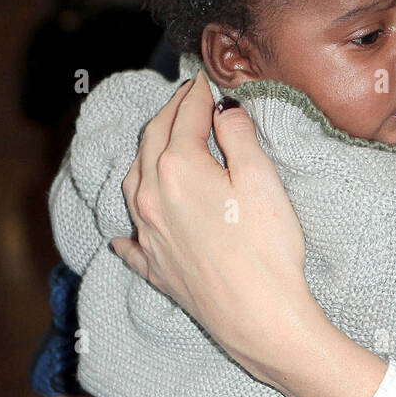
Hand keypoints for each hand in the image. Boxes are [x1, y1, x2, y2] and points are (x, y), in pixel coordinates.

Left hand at [112, 73, 315, 382]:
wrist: (259, 317)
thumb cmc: (267, 247)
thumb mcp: (262, 179)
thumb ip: (238, 136)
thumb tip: (223, 110)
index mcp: (178, 169)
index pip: (184, 116)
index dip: (196, 93)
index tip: (205, 80)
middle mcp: (151, 197)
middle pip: (152, 141)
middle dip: (169, 114)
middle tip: (187, 97)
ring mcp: (148, 234)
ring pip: (133, 181)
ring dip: (148, 154)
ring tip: (164, 142)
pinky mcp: (154, 267)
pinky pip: (131, 238)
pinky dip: (130, 225)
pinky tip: (128, 231)